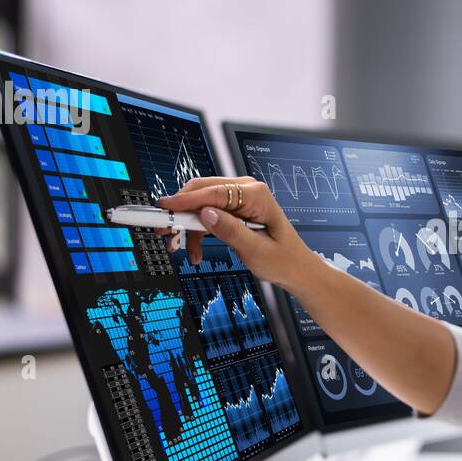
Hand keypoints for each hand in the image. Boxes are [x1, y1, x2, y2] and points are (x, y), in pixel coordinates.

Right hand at [156, 177, 318, 290]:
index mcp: (255, 195)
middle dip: (181, 213)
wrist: (296, 269)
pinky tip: (196, 252)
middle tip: (165, 231)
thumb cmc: (284, 260)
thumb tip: (205, 213)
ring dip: (188, 227)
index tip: (165, 207)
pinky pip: (207, 216)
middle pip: (202, 193)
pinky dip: (198, 233)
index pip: (213, 192)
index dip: (185, 200)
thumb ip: (230, 230)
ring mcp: (239, 200)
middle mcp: (246, 191)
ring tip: (180, 249)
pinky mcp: (234, 211)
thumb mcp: (256, 250)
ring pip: (201, 206)